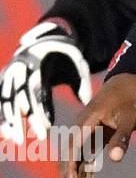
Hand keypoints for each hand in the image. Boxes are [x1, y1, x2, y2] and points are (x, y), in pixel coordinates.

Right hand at [1, 22, 91, 142]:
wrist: (49, 35)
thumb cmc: (66, 53)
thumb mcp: (77, 62)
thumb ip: (80, 81)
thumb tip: (85, 102)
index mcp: (37, 65)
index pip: (36, 94)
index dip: (38, 113)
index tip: (45, 130)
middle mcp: (20, 70)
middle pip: (17, 99)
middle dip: (18, 122)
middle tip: (22, 142)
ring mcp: (10, 75)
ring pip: (5, 101)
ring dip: (7, 122)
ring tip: (14, 141)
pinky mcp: (6, 80)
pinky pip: (3, 100)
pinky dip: (2, 116)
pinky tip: (3, 134)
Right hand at [63, 72, 135, 177]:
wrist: (131, 84)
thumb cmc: (131, 98)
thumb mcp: (131, 116)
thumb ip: (122, 136)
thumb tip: (115, 159)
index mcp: (83, 127)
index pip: (71, 155)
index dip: (69, 175)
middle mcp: (78, 137)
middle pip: (69, 168)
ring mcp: (84, 143)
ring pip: (76, 173)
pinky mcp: (92, 147)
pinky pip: (85, 171)